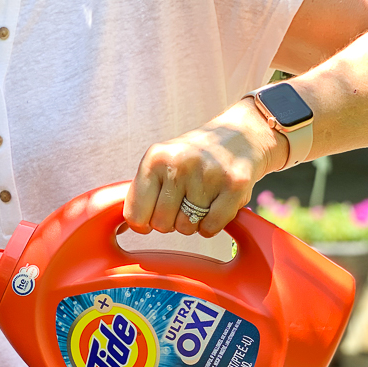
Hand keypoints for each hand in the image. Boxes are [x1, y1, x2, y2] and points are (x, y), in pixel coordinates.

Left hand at [123, 99, 288, 237]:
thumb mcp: (161, 164)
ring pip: (187, 228)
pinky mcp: (234, 185)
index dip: (146, 221)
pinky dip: (213, 224)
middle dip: (172, 220)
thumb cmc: (193, 159)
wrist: (241, 135)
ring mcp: (208, 174)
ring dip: (194, 221)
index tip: (156, 210)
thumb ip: (141, 192)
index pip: (136, 216)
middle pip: (162, 225)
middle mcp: (179, 164)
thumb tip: (126, 226)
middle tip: (186, 198)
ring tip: (203, 196)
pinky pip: (210, 229)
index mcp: (155, 158)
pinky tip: (217, 203)